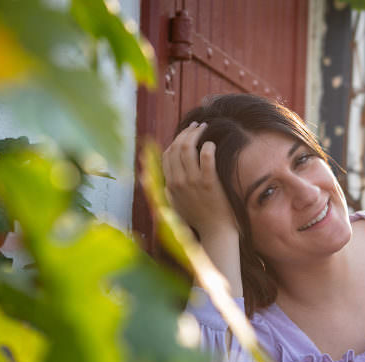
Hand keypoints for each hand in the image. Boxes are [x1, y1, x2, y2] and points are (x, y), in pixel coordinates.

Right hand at [162, 122, 237, 238]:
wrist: (215, 232)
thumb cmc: (198, 219)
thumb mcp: (174, 206)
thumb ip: (164, 191)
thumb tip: (150, 179)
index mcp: (169, 185)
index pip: (167, 154)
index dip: (175, 140)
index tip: (185, 133)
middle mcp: (178, 182)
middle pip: (177, 147)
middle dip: (186, 132)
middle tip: (197, 126)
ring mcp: (193, 182)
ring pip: (189, 148)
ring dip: (196, 134)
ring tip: (205, 128)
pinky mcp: (210, 183)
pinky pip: (206, 157)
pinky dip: (208, 146)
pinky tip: (212, 143)